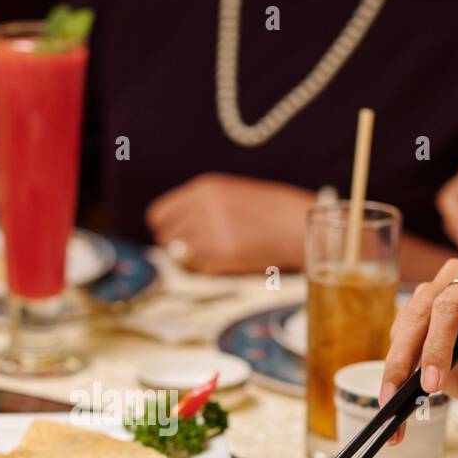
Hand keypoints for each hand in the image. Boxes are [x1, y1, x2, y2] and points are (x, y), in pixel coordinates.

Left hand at [146, 174, 312, 273]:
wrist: (298, 224)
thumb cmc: (267, 211)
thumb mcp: (229, 194)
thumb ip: (198, 206)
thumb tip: (170, 231)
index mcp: (203, 189)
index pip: (159, 215)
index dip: (166, 229)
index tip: (177, 236)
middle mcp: (203, 208)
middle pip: (166, 237)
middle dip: (177, 246)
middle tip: (197, 250)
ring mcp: (212, 232)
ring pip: (179, 255)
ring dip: (192, 258)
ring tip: (215, 253)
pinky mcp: (223, 255)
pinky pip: (198, 268)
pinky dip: (206, 268)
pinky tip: (226, 260)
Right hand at [381, 259, 457, 440]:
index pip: (450, 304)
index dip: (437, 343)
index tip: (433, 381)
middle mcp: (452, 280)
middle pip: (419, 313)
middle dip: (405, 356)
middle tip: (396, 392)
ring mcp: (429, 296)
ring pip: (402, 325)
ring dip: (394, 363)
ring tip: (388, 397)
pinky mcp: (413, 316)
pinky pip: (398, 337)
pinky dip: (394, 365)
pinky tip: (392, 387)